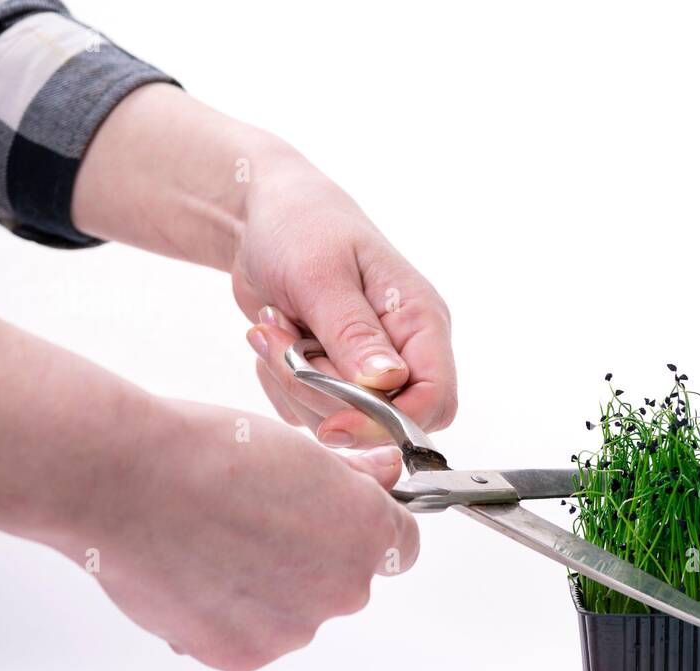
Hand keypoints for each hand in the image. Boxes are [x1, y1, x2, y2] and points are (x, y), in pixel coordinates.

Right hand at [82, 397, 418, 670]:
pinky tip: (194, 576)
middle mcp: (343, 589)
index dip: (362, 530)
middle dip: (310, 560)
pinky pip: (248, 638)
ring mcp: (293, 629)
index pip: (399, 547)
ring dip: (266, 592)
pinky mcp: (243, 657)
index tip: (335, 520)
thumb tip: (382, 473)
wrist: (131, 483)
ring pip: (292, 614)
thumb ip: (350, 476)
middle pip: (343, 583)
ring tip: (213, 546)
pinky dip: (225, 616)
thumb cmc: (209, 453)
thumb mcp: (296, 449)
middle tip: (256, 524)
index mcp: (367, 532)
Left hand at [230, 159, 456, 447]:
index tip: (334, 424)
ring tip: (272, 328)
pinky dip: (282, 386)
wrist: (264, 216)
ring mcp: (371, 368)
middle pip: (384, 420)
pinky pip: (311, 413)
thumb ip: (354, 332)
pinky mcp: (336, 379)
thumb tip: (388, 382)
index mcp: (421, 321)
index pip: (436, 399)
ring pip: (343, 422)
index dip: (390, 423)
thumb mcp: (322, 274)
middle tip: (281, 343)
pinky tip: (273, 338)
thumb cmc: (302, 226)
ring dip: (294, 385)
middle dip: (324, 397)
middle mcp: (405, 351)